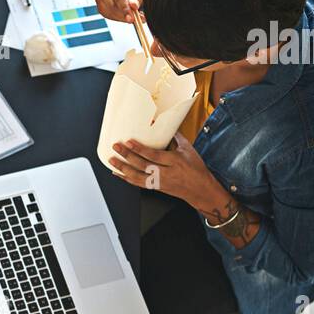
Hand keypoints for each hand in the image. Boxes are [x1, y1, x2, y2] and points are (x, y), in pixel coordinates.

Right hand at [95, 0, 146, 24]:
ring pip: (109, 11)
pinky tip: (127, 18)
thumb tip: (134, 6)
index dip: (124, 4)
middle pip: (111, 3)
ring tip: (135, 18)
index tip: (132, 13)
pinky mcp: (100, 7)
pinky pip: (109, 16)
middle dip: (123, 12)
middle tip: (134, 19)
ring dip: (122, 17)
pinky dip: (119, 18)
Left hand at [109, 131, 225, 209]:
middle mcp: (166, 173)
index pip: (154, 155)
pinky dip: (127, 179)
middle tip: (116, 147)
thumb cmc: (195, 168)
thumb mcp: (188, 150)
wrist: (200, 189)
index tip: (129, 142)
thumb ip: (175, 137)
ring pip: (138, 177)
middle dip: (127, 156)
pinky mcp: (156, 188)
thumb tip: (163, 124)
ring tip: (112, 161)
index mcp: (175, 162)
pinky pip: (139, 184)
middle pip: (143, 165)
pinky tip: (118, 173)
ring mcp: (160, 182)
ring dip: (123, 169)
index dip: (140, 149)